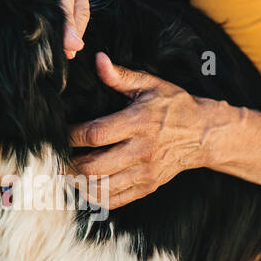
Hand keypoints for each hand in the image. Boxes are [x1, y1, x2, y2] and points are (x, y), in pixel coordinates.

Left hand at [68, 52, 214, 208]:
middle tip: (55, 156)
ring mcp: (145, 173)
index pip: (95, 135)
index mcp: (139, 123)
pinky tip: (83, 185)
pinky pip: (115, 200)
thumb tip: (98, 60)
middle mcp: (142, 151)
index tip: (58, 133)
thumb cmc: (175, 106)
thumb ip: (121, 76)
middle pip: (94, 166)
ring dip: (77, 182)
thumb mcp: (151, 85)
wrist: (205, 134)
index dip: (71, 136)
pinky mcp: (148, 187)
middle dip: (68, 163)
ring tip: (65, 170)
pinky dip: (94, 196)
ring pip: (102, 188)